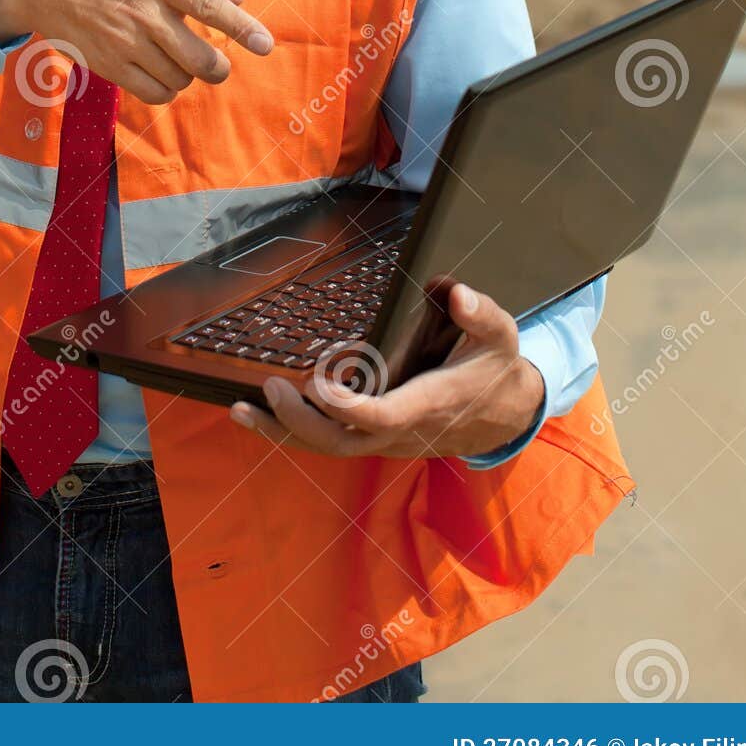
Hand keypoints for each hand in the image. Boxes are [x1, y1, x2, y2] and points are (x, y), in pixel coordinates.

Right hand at [0, 0, 274, 105]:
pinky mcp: (110, 66)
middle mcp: (145, 13)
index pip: (209, 6)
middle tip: (215, 63)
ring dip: (187, 76)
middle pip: (201, 60)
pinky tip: (160, 74)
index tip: (265, 44)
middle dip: (217, 68)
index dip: (241, 27)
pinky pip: (155, 93)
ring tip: (175, 60)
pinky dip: (166, 90)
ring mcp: (126, 43)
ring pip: (181, 80)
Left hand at [229, 282, 545, 459]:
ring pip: (331, 449)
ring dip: (285, 432)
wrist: (504, 415)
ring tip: (241, 409)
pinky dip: (294, 432)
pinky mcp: (375, 439)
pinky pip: (331, 442)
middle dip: (302, 422)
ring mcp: (386, 439)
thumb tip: (458, 296)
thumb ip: (482, 315)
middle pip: (344, 442)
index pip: (383, 415)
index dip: (348, 407)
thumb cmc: (494, 367)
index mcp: (430, 402)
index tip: (318, 384)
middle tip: (270, 389)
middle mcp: (403, 429)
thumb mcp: (501, 335)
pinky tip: (260, 414)